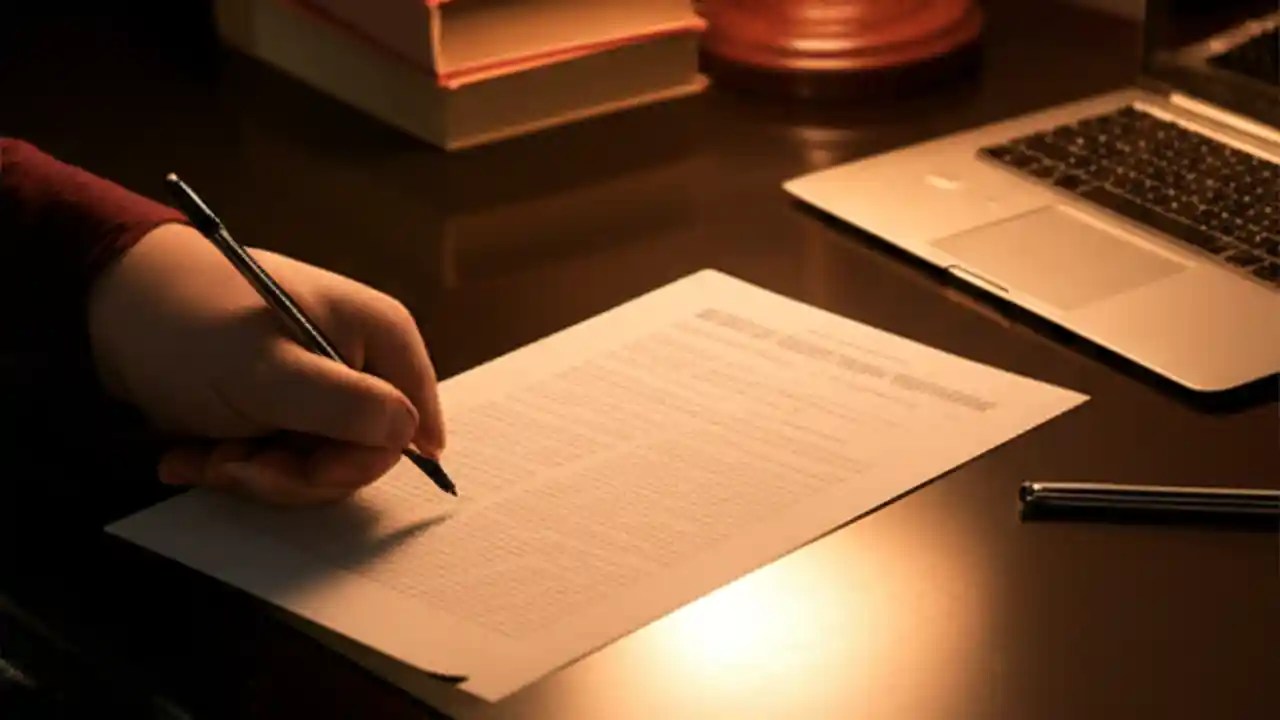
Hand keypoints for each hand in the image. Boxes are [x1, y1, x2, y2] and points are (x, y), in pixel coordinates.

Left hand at [87, 223, 444, 504]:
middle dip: (292, 475)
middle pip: (360, 453)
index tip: (303, 470)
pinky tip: (190, 454)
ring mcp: (318, 386)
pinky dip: (232, 465)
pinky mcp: (280, 408)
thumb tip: (415, 435)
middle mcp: (357, 360)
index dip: (362, 459)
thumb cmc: (192, 324)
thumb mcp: (269, 373)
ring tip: (203, 456)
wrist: (107, 306)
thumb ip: (347, 406)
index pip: (412, 422)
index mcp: (377, 334)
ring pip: (316, 466)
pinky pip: (278, 459)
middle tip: (235, 464)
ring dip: (253, 474)